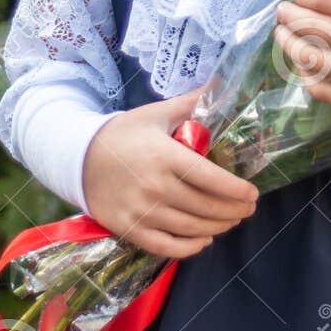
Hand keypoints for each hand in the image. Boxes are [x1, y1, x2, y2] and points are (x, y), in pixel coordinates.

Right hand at [82, 86, 259, 259]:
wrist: (78, 157)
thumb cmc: (122, 134)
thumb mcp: (156, 114)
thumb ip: (190, 103)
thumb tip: (221, 83)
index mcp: (165, 157)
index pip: (211, 179)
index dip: (236, 190)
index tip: (252, 193)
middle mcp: (155, 187)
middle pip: (206, 207)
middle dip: (234, 210)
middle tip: (248, 207)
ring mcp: (142, 212)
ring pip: (191, 228)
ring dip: (218, 227)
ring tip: (232, 220)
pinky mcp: (129, 229)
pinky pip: (166, 247)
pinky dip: (190, 248)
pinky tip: (204, 240)